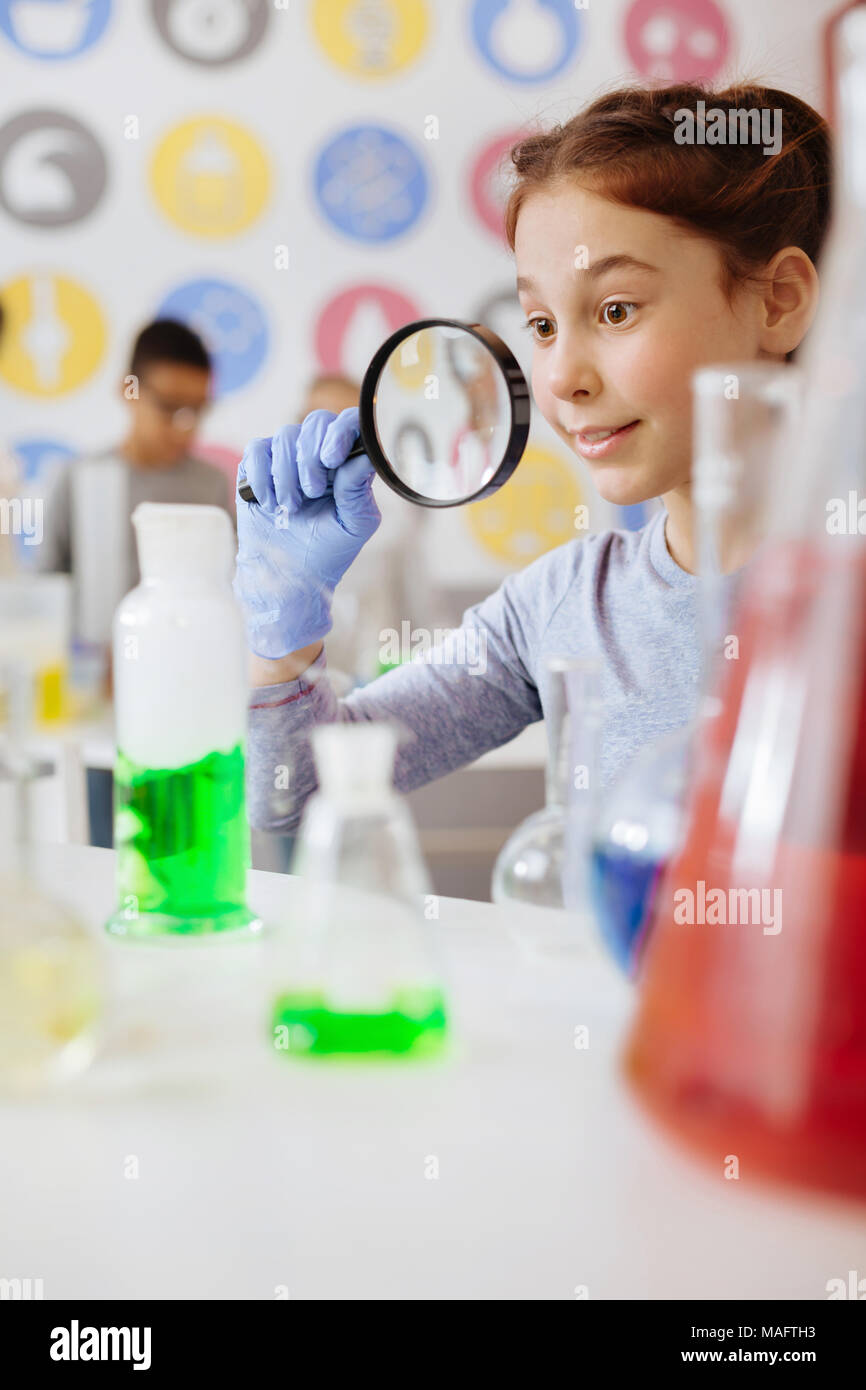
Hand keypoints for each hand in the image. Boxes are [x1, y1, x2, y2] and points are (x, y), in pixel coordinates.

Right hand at [233, 408, 380, 658]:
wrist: (287, 574)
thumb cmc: (327, 549)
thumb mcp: (354, 524)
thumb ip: (359, 488)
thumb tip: (365, 455)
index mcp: (347, 462)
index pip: (350, 423)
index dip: (341, 431)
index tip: (332, 458)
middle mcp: (318, 453)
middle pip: (316, 422)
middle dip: (312, 457)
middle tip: (313, 492)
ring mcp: (286, 457)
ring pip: (285, 436)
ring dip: (287, 475)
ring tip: (291, 508)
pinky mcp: (257, 467)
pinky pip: (256, 450)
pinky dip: (261, 476)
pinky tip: (268, 503)